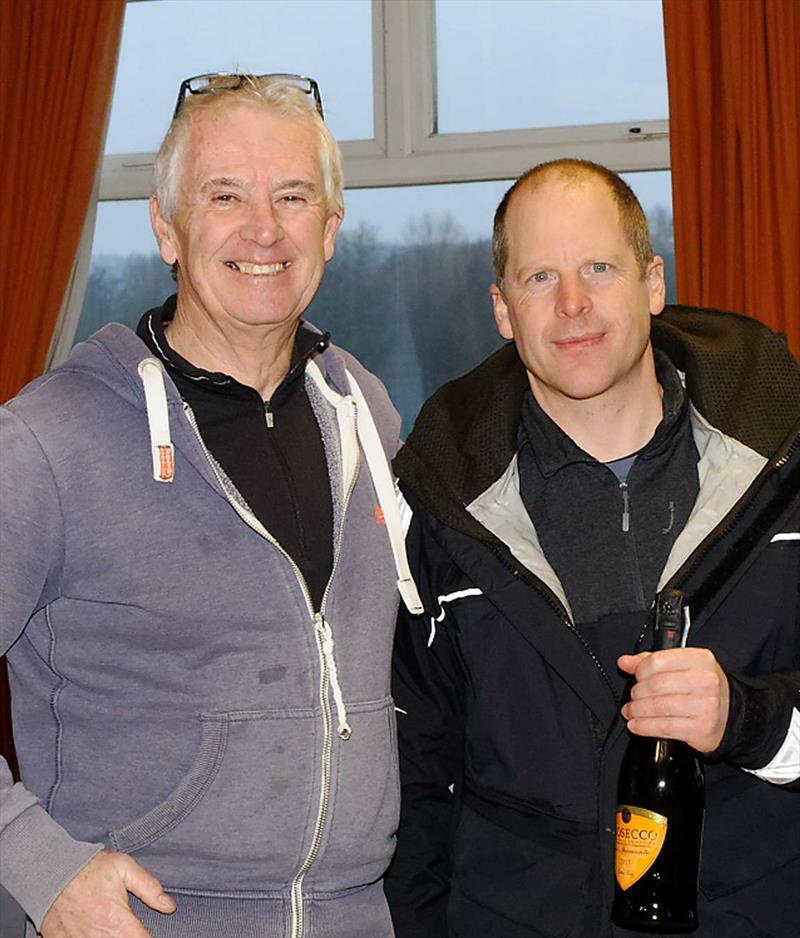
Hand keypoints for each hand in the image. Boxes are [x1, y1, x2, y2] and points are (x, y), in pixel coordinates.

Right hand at [41, 850, 175, 937]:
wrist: (50, 871)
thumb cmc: (88, 868)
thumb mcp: (124, 867)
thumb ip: (149, 887)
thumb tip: (169, 906)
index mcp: (117, 919)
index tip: (148, 932)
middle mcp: (99, 936)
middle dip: (130, 937)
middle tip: (128, 927)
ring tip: (113, 929)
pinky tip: (94, 931)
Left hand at [618, 647, 729, 752]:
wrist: (732, 716)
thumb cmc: (703, 690)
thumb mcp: (682, 667)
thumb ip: (652, 661)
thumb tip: (625, 661)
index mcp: (701, 659)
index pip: (658, 661)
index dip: (640, 671)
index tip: (635, 678)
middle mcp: (706, 681)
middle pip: (656, 684)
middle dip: (637, 693)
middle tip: (633, 698)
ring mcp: (706, 706)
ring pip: (658, 706)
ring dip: (637, 711)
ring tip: (631, 712)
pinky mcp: (702, 729)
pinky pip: (664, 727)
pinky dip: (644, 726)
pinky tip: (636, 725)